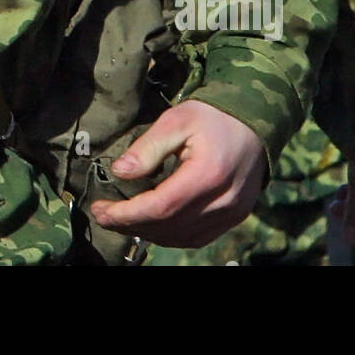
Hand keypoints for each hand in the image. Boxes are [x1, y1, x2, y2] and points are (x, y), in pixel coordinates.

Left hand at [88, 100, 265, 247]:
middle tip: (103, 215)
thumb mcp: (176, 119)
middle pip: (169, 226)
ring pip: (182, 237)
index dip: (127, 214)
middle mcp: (224, 201)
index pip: (161, 207)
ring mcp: (232, 213)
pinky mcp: (235, 217)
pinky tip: (151, 224)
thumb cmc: (212, 117)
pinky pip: (198, 237)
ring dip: (148, 232)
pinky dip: (171, 235)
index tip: (99, 210)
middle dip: (130, 224)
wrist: (254, 123)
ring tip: (122, 219)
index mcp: (208, 174)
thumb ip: (148, 148)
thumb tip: (119, 172)